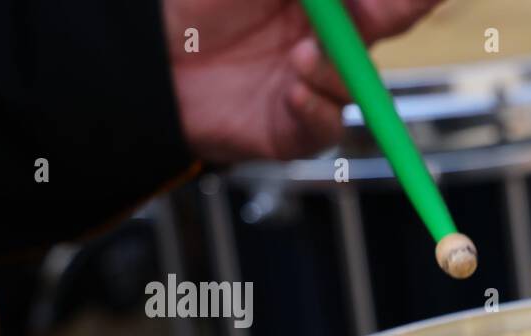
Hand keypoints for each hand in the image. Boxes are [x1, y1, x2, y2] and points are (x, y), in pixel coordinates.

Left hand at [164, 0, 441, 162]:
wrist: (139, 61)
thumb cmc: (192, 5)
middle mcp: (326, 36)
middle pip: (387, 25)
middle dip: (391, 15)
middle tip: (375, 13)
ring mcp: (314, 82)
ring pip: (356, 81)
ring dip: (337, 71)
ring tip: (299, 60)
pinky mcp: (296, 127)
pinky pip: (328, 125)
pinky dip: (317, 110)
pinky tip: (291, 92)